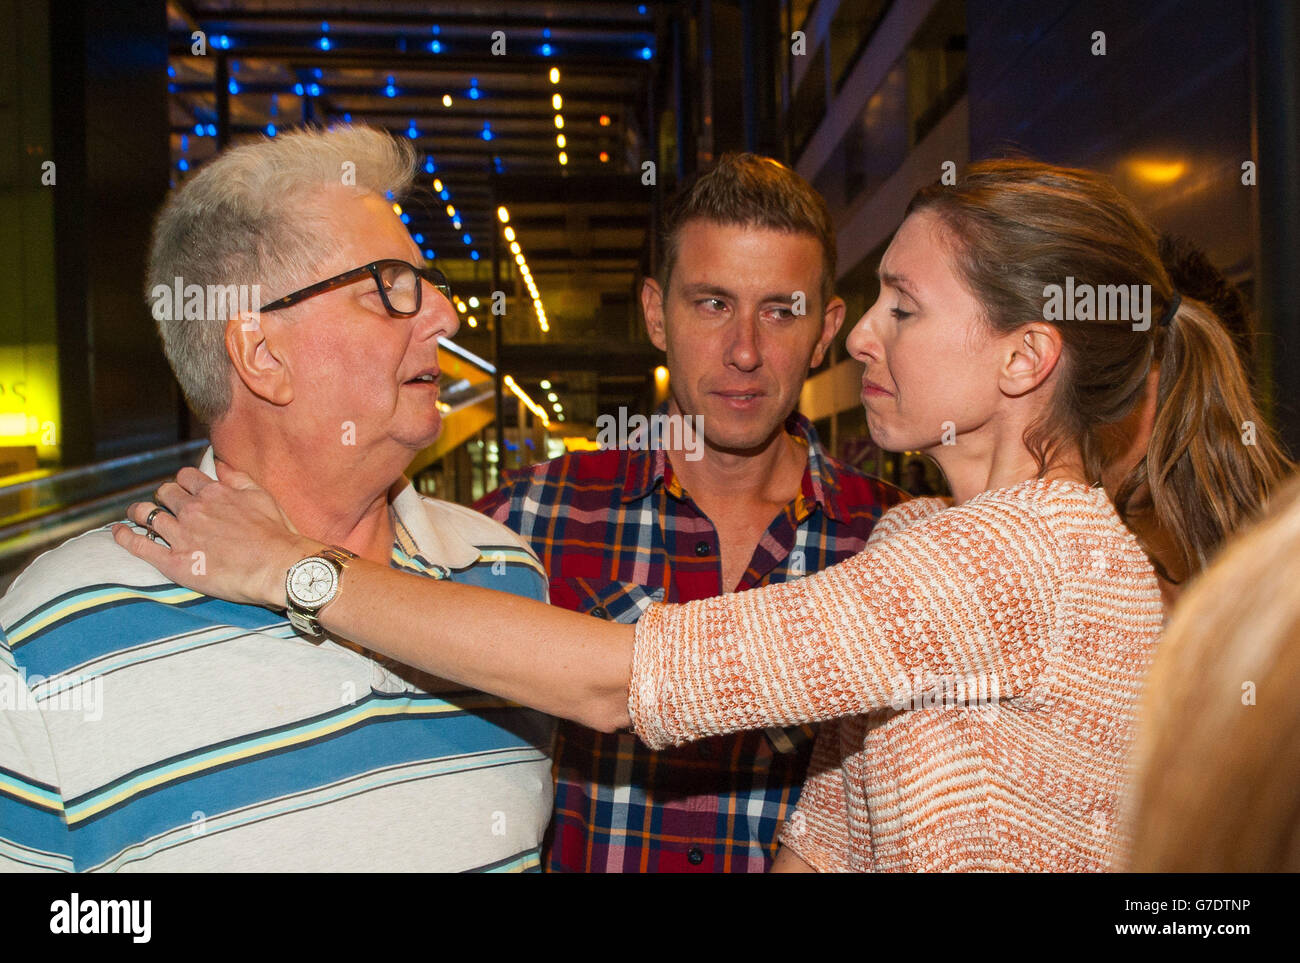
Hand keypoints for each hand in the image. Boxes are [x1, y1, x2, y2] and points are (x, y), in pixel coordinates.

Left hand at [113, 461, 322, 607]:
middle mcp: (193, 510)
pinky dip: (125, 536)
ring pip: (147, 514)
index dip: (183, 482)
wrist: (276, 567)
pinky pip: (139, 545)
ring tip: (136, 515)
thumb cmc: (275, 534)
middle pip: (164, 493)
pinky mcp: (174, 561)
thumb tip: (220, 463)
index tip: (184, 490)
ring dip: (139, 512)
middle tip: (164, 506)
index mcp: (214, 492)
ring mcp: (181, 535)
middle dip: (163, 496)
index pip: (186, 477)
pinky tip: (118, 532)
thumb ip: (238, 477)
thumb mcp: (261, 496)